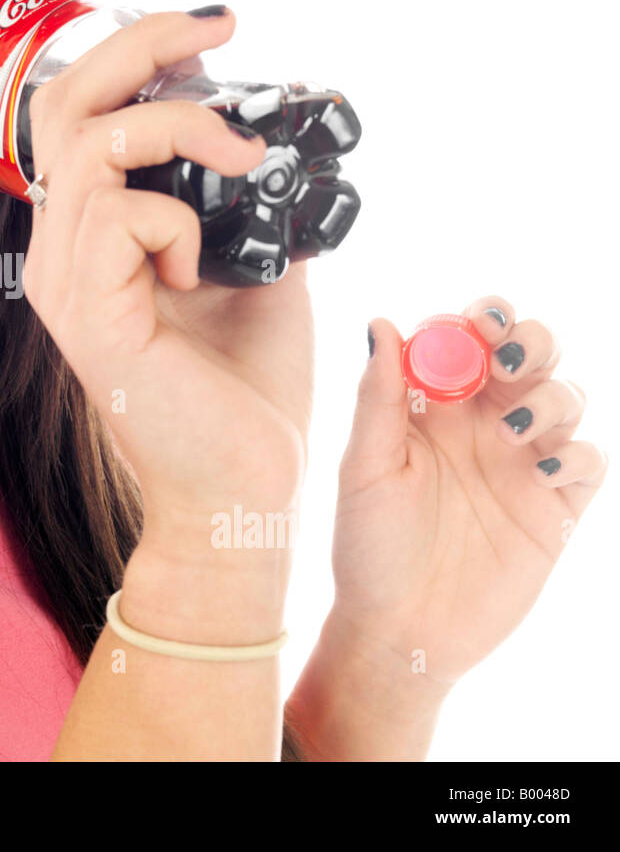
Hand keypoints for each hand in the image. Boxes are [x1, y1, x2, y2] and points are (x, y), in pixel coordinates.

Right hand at [19, 10, 313, 556]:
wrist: (243, 489)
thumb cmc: (245, 392)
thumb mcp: (255, 271)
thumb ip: (241, 207)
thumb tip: (266, 149)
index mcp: (93, 239)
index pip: (82, 116)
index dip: (135, 55)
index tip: (212, 28)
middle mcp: (62, 252)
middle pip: (61, 102)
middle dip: (138, 43)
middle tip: (217, 23)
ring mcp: (64, 281)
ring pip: (93, 144)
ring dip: (183, 129)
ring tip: (242, 160)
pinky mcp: (85, 312)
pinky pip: (123, 213)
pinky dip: (180, 223)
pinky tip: (197, 276)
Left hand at [332, 295, 608, 685]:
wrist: (401, 632)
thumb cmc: (368, 548)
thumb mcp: (364, 470)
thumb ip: (377, 399)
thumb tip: (381, 322)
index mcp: (431, 407)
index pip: (464, 340)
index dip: (477, 320)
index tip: (474, 322)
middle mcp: (481, 425)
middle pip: (528, 356)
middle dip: (529, 341)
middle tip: (507, 358)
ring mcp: (521, 463)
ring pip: (564, 398)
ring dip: (551, 395)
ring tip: (516, 427)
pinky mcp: (554, 507)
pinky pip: (589, 461)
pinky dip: (579, 451)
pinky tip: (546, 466)